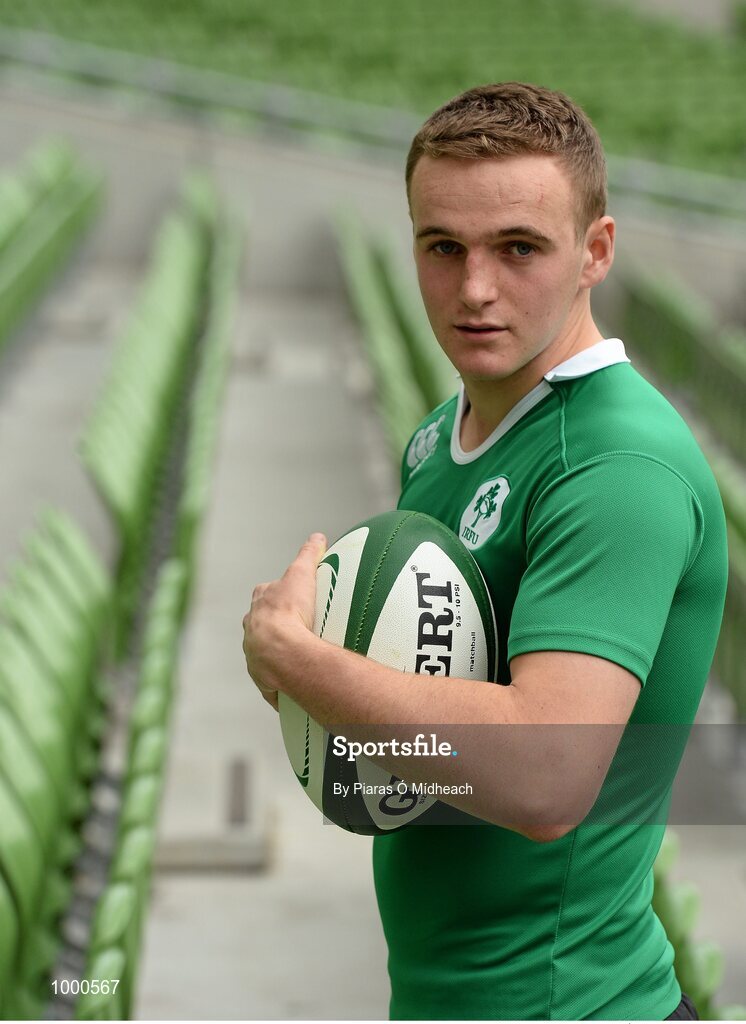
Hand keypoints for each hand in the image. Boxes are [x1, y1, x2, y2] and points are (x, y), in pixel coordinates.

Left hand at [242, 533, 326, 710]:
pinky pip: (273, 679)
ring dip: (278, 652)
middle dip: (276, 625)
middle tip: (300, 627)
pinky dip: (283, 679)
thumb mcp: (301, 575)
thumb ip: (308, 554)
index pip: (265, 593)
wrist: (281, 653)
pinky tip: (298, 680)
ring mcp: (255, 655)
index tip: (293, 596)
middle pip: (262, 623)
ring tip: (301, 656)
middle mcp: (251, 629)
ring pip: (265, 651)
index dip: (278, 593)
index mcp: (258, 605)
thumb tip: (318, 537)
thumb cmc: (288, 612)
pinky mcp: (263, 678)